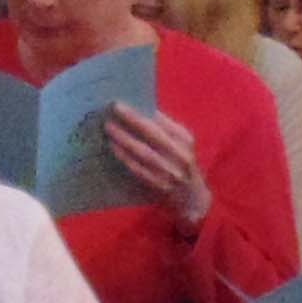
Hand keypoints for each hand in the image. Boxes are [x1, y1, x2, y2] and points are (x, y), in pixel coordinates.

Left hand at [98, 101, 212, 231]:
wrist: (193, 200)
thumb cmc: (182, 166)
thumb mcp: (181, 146)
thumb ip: (165, 130)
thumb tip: (140, 111)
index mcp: (185, 140)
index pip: (162, 122)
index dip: (141, 112)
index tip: (122, 103)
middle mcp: (180, 154)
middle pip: (153, 134)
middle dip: (132, 120)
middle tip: (113, 109)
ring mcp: (170, 172)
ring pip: (144, 152)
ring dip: (124, 139)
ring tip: (109, 127)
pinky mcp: (160, 186)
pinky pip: (139, 169)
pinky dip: (125, 157)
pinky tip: (114, 148)